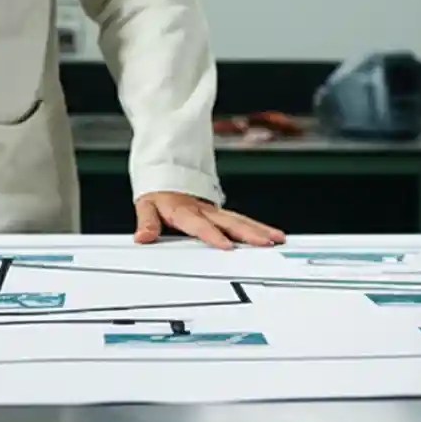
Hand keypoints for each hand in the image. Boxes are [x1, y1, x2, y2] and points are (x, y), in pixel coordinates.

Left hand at [134, 192, 285, 249]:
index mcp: (184, 210)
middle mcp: (204, 210)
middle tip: (266, 243)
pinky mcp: (222, 215)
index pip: (200, 225)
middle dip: (249, 233)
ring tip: (277, 240)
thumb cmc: (159, 195)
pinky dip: (259, 228)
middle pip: (229, 222)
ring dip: (260, 230)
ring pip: (241, 221)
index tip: (227, 246)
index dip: (213, 235)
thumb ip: (147, 223)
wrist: (167, 175)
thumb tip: (143, 237)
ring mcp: (216, 212)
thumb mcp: (146, 205)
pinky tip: (273, 236)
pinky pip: (242, 221)